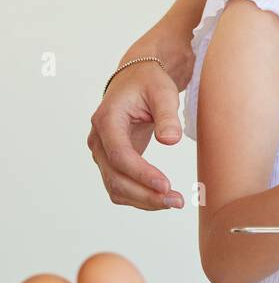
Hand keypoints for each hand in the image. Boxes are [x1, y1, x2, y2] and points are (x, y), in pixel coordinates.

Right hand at [88, 58, 186, 209]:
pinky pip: (119, 185)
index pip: (121, 155)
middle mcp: (98, 139)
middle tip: (176, 201)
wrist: (136, 80)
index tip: (166, 186)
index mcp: (107, 120)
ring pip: (115, 187)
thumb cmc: (150, 84)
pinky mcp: (111, 160)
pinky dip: (139, 196)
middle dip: (145, 194)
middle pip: (115, 177)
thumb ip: (167, 115)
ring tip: (174, 202)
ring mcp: (102, 152)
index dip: (142, 174)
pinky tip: (161, 198)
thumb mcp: (163, 93)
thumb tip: (170, 141)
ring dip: (143, 200)